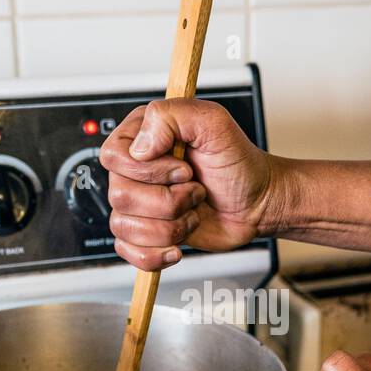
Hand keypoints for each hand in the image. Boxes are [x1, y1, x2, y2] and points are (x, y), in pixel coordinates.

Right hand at [98, 98, 276, 269]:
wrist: (257, 203)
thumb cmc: (239, 164)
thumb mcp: (214, 123)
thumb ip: (172, 116)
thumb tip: (140, 147)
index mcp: (142, 137)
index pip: (113, 157)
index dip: (148, 171)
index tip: (184, 169)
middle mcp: (135, 170)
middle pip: (119, 195)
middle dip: (167, 201)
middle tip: (195, 190)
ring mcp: (139, 203)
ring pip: (124, 226)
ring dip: (169, 226)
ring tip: (192, 211)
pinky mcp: (145, 232)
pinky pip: (127, 251)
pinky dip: (154, 254)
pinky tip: (177, 246)